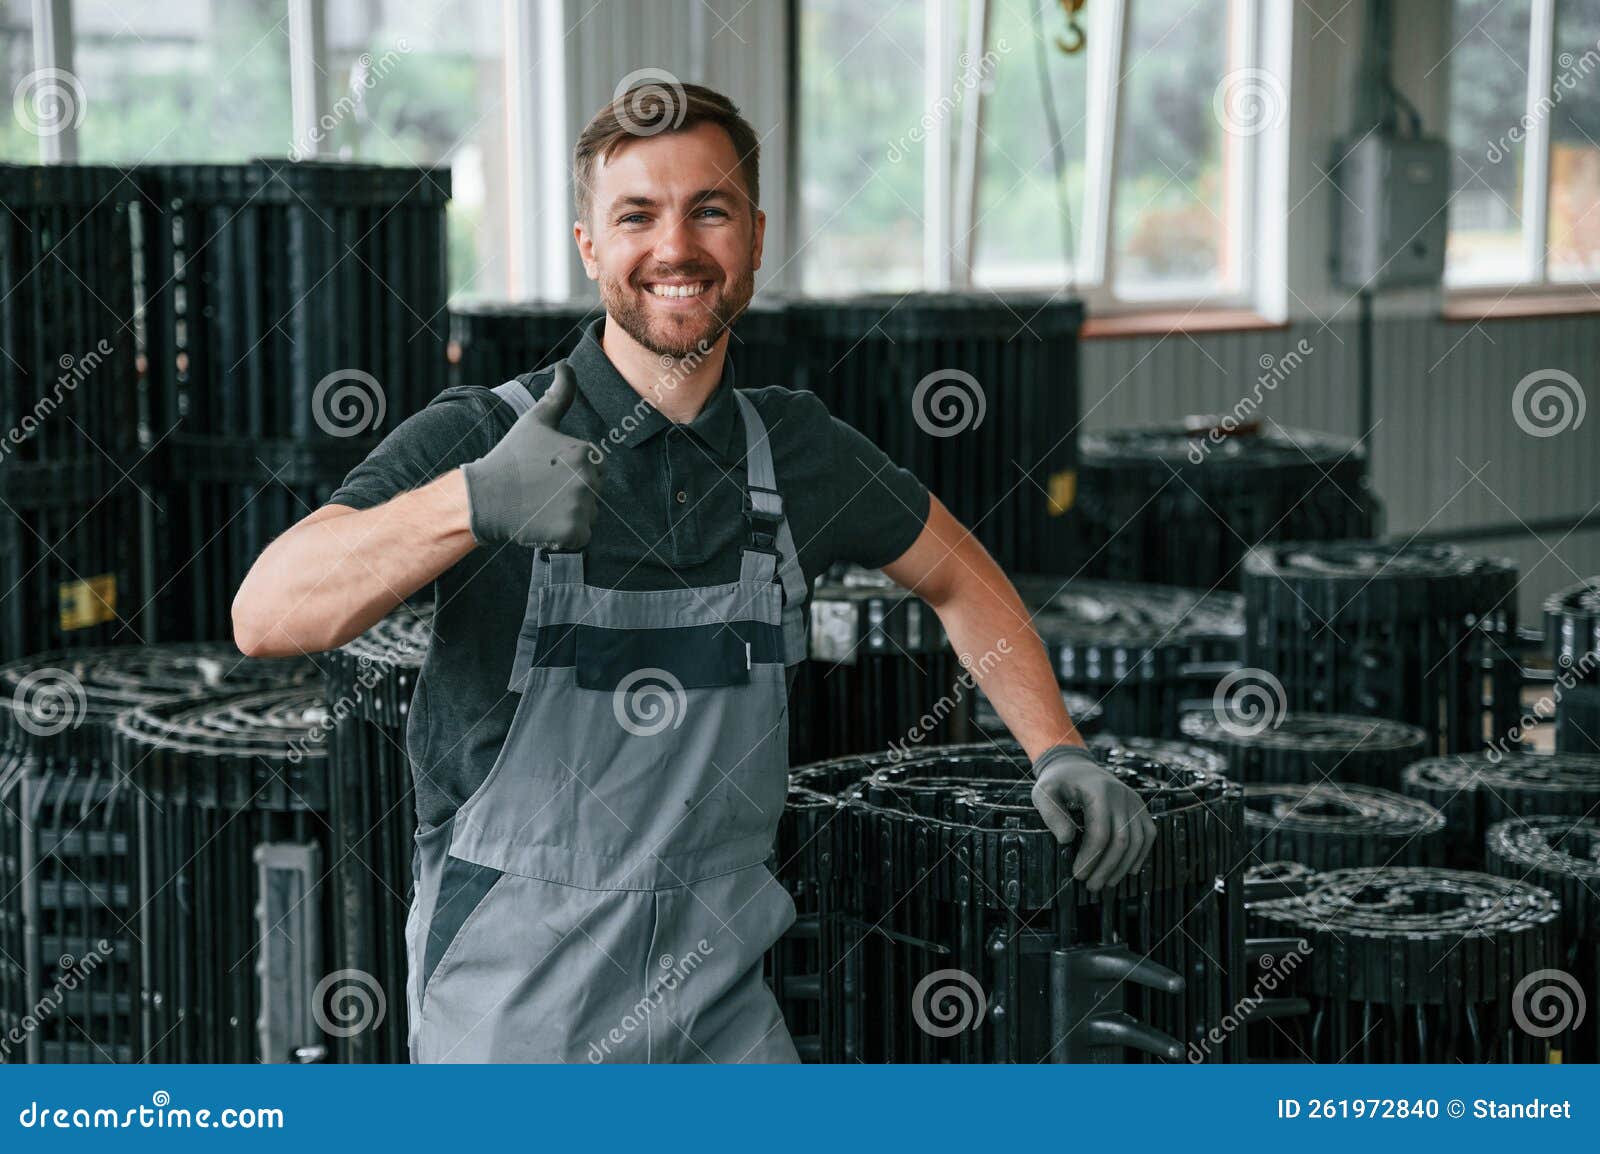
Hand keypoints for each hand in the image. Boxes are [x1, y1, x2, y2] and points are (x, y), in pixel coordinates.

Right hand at [460, 361, 602, 548]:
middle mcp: (589, 479)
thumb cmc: (511, 457)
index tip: (546, 473)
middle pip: (593, 493)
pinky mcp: (574, 534)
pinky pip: (581, 537)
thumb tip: (566, 364)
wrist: (484, 498)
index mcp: (586, 452)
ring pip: (588, 516)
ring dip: (569, 516)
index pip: (595, 469)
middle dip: (572, 495)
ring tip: (540, 507)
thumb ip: (559, 394)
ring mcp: (582, 508)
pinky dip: (565, 537)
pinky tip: (543, 524)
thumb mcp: (536, 420)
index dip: (570, 473)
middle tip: (541, 492)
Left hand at [1030, 744, 1155, 892]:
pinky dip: (1141, 854)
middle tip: (1092, 886)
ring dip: (1123, 866)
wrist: (1075, 766)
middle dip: (1107, 867)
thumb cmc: (1057, 782)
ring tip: (1106, 882)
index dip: (1091, 857)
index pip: (1100, 831)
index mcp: (1098, 791)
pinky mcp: (1139, 807)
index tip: (1078, 874)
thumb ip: (1051, 814)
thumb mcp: (1043, 792)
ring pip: (1137, 840)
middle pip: (1121, 840)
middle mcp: (1121, 795)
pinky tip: (1129, 870)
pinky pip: (1148, 834)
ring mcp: (1133, 801)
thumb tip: (1067, 840)